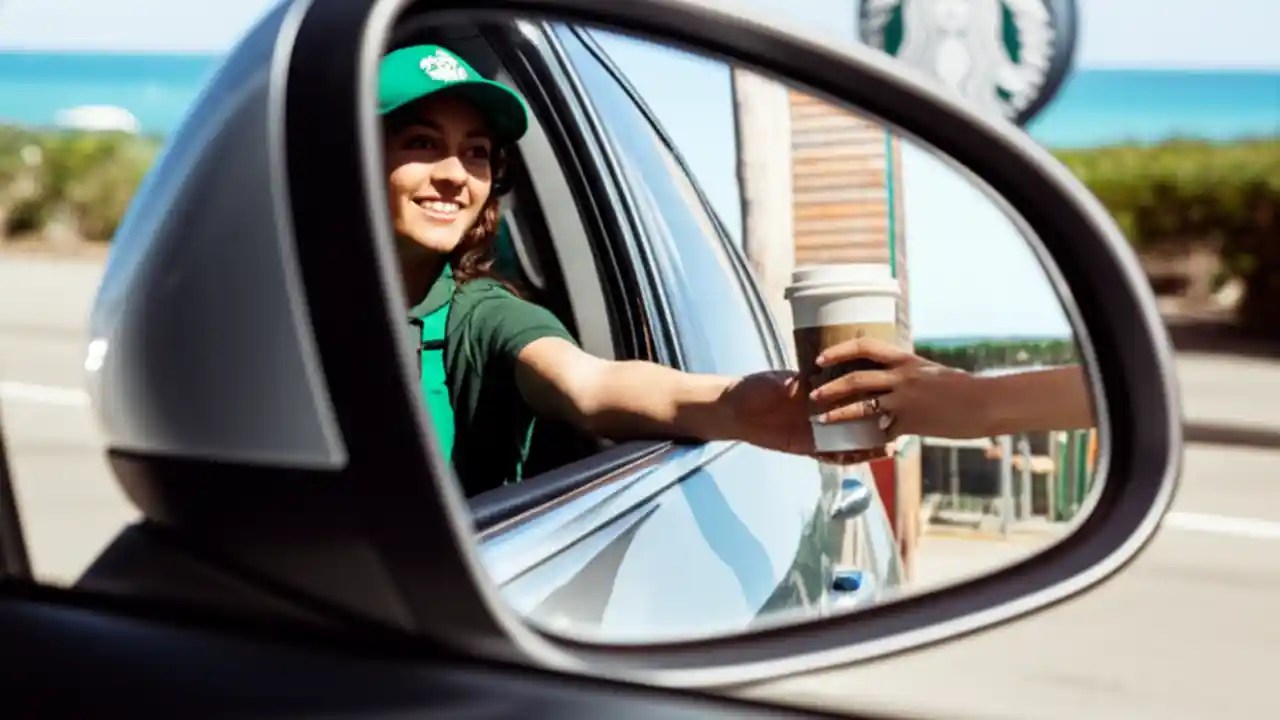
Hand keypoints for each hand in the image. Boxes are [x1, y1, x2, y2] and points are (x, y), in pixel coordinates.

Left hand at [719, 370, 891, 464]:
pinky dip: (846, 457)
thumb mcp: (780, 382)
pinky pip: (831, 455)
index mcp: (819, 391)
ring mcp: (816, 431)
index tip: (892, 394)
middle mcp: (822, 411)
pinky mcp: (806, 447)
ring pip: (848, 440)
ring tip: (888, 447)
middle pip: (856, 418)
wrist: (734, 408)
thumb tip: (813, 378)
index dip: (871, 394)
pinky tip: (863, 458)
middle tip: (898, 425)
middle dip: (877, 422)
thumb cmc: (756, 387)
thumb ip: (798, 384)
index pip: (851, 391)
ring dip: (867, 444)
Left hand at [809, 338, 989, 439]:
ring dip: (838, 414)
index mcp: (906, 360)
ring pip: (862, 407)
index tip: (820, 357)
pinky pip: (883, 433)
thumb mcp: (931, 372)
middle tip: (812, 394)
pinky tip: (856, 446)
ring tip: (822, 420)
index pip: (865, 346)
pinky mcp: (911, 424)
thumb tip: (892, 375)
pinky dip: (869, 440)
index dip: (839, 350)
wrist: (986, 403)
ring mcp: (905, 401)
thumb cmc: (962, 387)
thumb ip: (908, 373)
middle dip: (830, 387)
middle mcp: (901, 378)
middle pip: (855, 378)